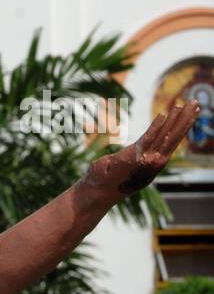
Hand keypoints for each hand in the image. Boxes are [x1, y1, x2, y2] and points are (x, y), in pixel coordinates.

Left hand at [84, 100, 199, 200]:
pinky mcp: (133, 157)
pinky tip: (164, 115)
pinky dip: (156, 127)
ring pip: (165, 136)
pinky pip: (148, 139)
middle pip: (174, 135)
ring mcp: (145, 160)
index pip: (173, 139)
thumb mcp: (127, 165)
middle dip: (186, 118)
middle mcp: (154, 160)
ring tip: (186, 105)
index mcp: (154, 161)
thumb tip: (140, 152)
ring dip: (176, 120)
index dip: (184, 125)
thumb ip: (136, 157)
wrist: (97, 191)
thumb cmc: (110, 179)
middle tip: (195, 102)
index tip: (193, 111)